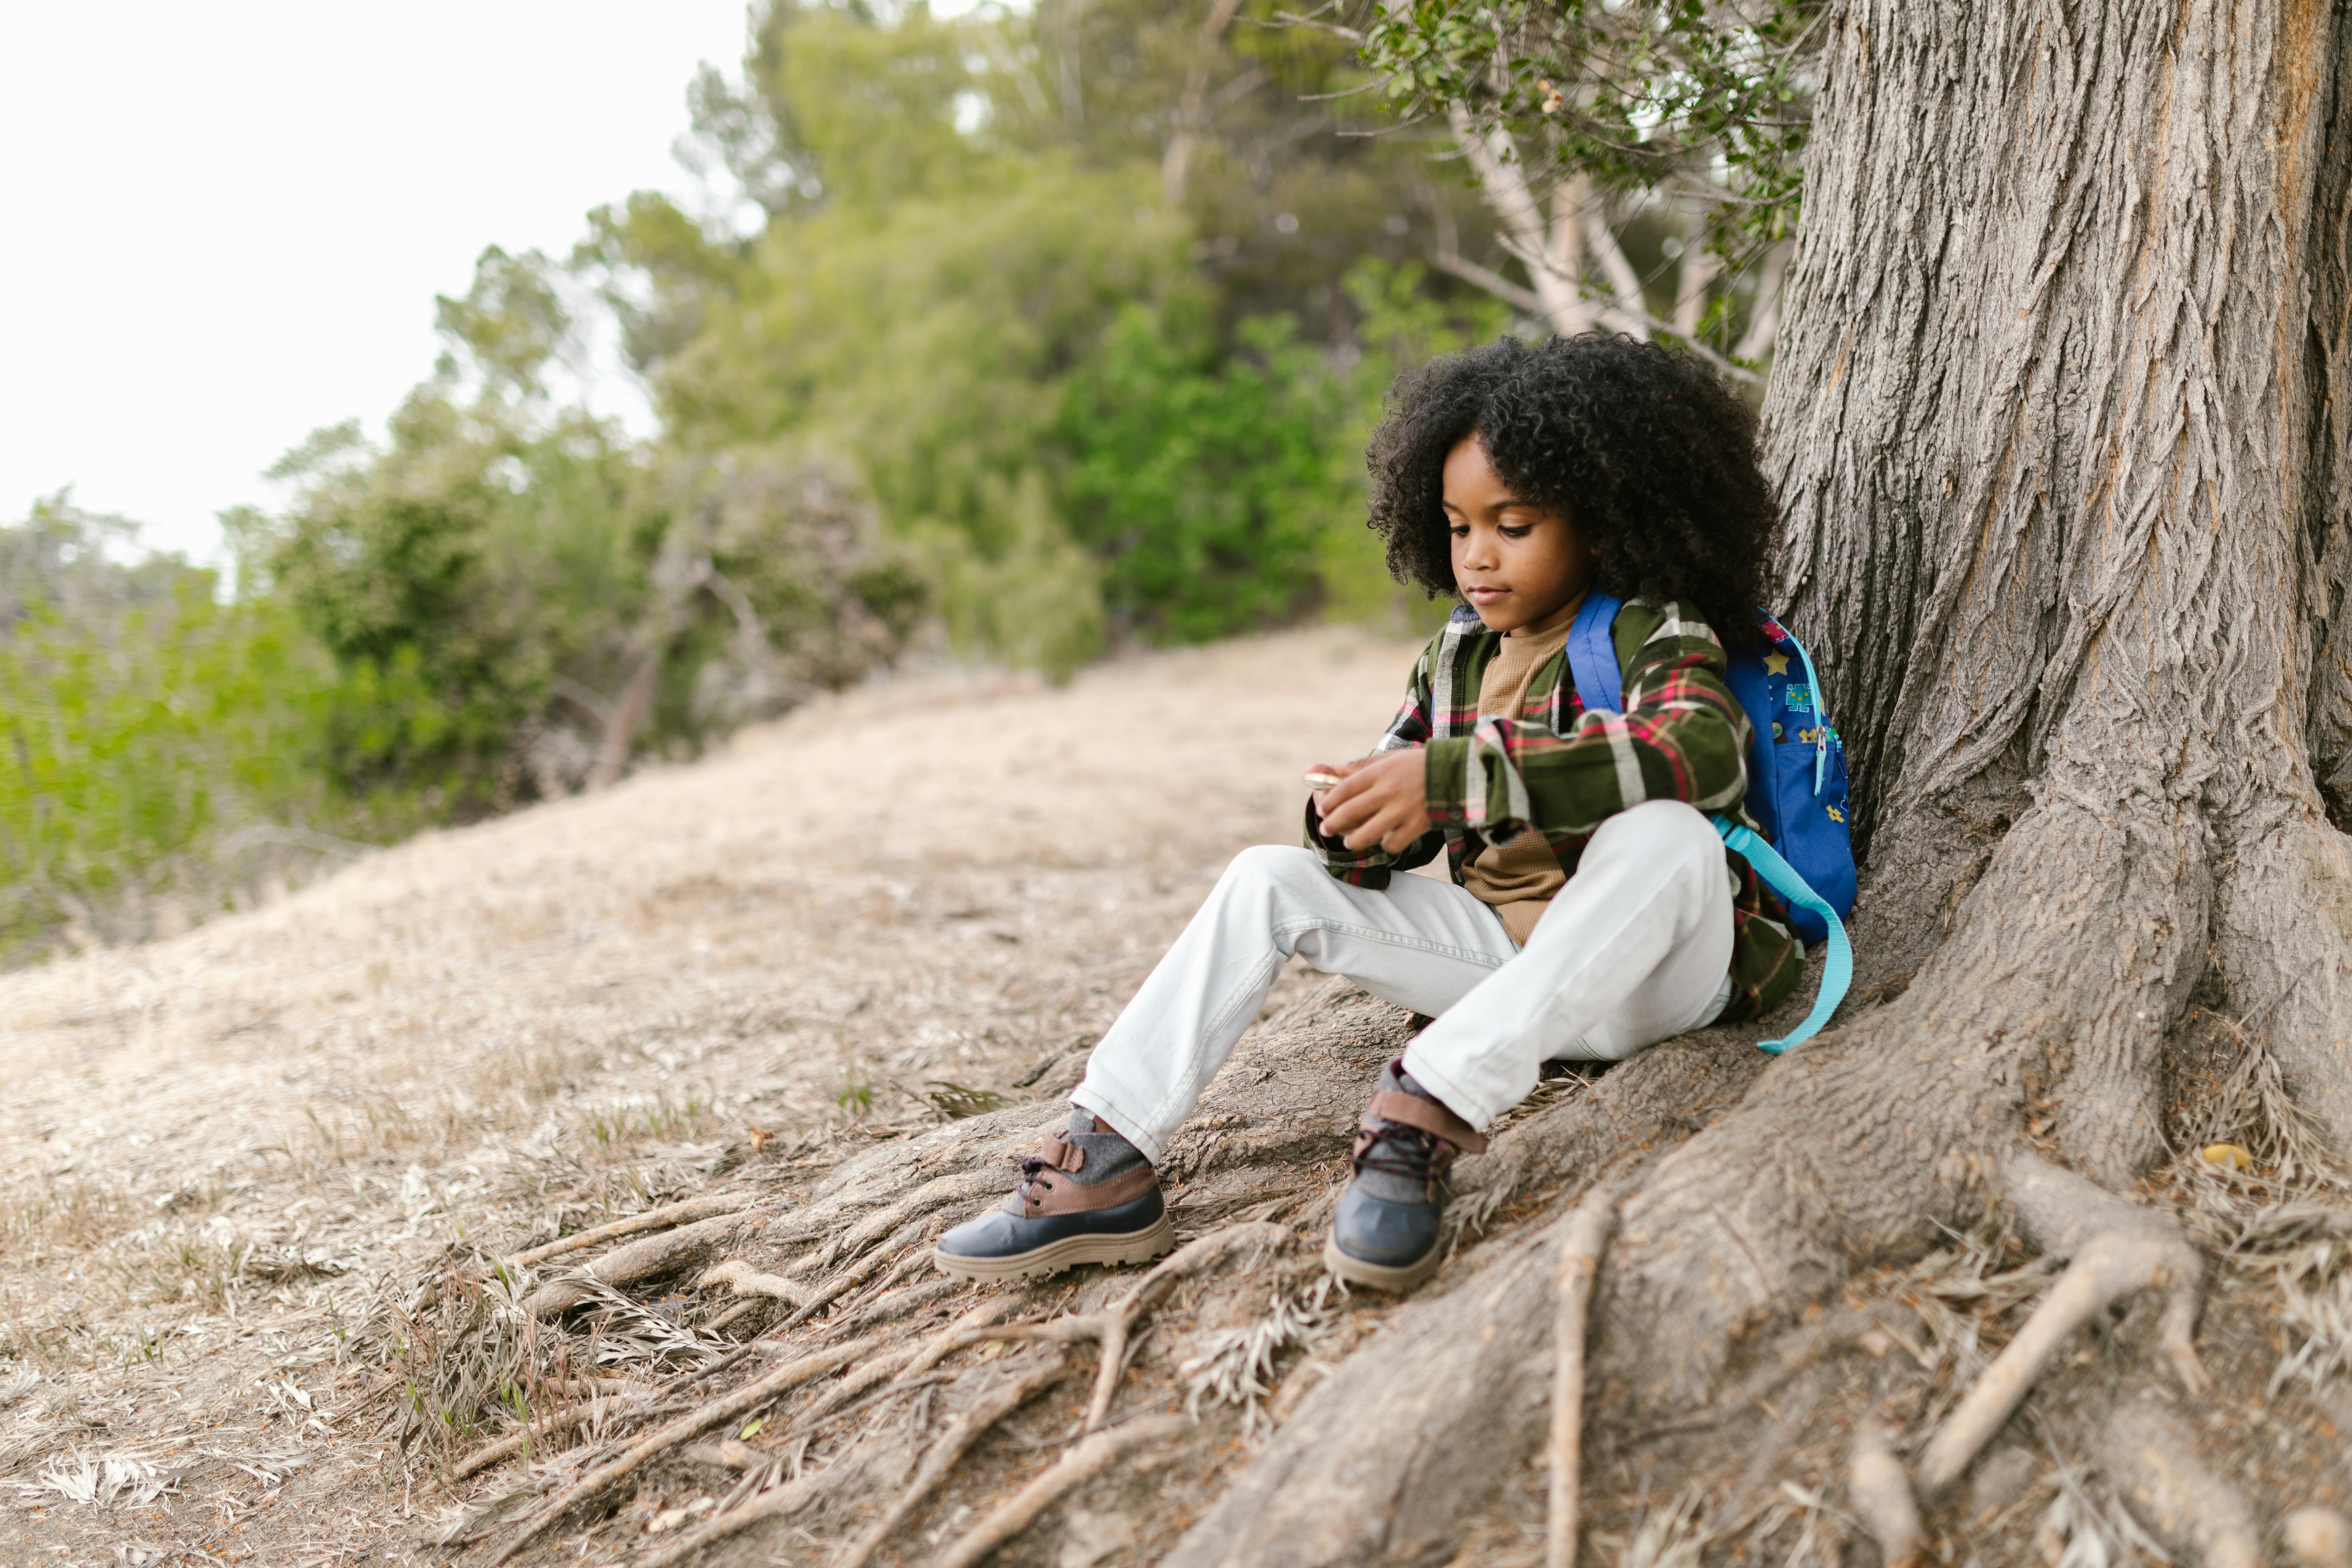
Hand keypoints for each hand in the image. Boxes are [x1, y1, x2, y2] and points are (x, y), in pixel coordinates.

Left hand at [1314, 750, 1430, 853]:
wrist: (1457, 774)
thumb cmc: (1420, 765)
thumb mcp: (1391, 758)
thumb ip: (1363, 765)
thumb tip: (1337, 768)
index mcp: (1380, 773)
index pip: (1345, 789)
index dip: (1329, 801)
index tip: (1322, 809)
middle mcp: (1388, 792)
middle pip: (1350, 812)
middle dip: (1333, 824)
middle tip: (1326, 829)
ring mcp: (1402, 811)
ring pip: (1367, 834)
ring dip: (1352, 841)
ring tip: (1349, 842)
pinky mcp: (1416, 826)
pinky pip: (1392, 843)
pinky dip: (1385, 844)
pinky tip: (1383, 840)